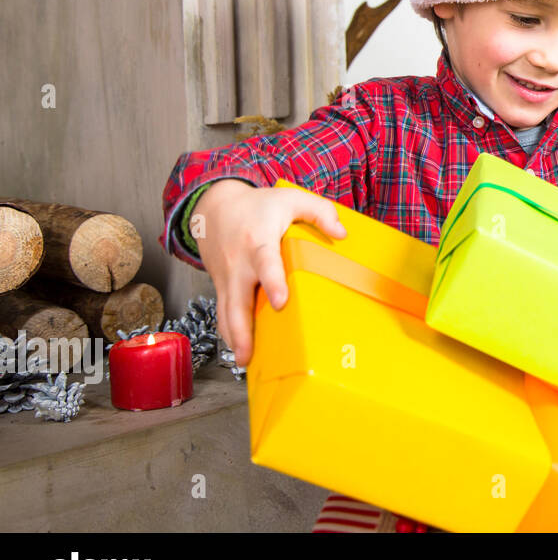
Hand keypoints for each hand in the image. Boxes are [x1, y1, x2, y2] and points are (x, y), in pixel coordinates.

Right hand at [191, 179, 346, 366]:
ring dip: (233, 336)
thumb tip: (341, 233)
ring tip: (244, 360)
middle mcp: (239, 263)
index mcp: (257, 240)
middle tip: (248, 352)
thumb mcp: (292, 198)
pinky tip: (240, 350)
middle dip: (241, 327)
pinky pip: (223, 311)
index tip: (280, 301)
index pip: (265, 262)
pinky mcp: (223, 286)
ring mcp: (227, 277)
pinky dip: (229, 331)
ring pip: (226, 310)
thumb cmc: (259, 206)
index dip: (272, 282)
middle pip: (237, 298)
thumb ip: (320, 212)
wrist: (214, 207)